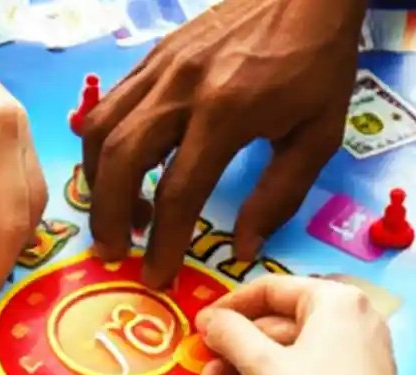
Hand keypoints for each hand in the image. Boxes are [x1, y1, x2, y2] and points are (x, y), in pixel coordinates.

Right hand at [83, 0, 362, 286]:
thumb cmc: (318, 62)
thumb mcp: (317, 135)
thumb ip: (278, 196)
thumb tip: (242, 248)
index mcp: (225, 113)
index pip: (176, 193)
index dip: (162, 243)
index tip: (157, 276)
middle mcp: (180, 89)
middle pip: (119, 161)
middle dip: (109, 216)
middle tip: (116, 251)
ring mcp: (160, 69)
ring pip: (99, 130)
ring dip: (98, 181)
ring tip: (118, 213)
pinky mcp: (152, 57)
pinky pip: (109, 105)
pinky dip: (104, 145)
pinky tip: (125, 168)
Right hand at [186, 276, 413, 374]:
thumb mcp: (265, 369)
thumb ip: (230, 334)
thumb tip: (209, 317)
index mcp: (334, 301)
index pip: (269, 290)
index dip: (227, 311)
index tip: (197, 336)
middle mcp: (348, 320)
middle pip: (270, 333)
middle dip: (230, 371)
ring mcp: (352, 358)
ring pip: (281, 363)